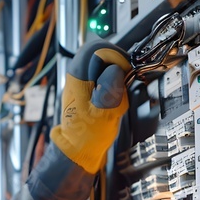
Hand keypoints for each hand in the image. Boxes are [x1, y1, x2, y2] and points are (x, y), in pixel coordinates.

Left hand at [50, 41, 132, 173]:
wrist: (77, 151)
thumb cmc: (88, 136)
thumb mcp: (105, 112)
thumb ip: (111, 88)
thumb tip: (116, 69)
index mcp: (77, 78)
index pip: (96, 48)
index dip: (114, 56)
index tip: (124, 71)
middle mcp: (75, 77)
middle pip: (98, 54)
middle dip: (115, 66)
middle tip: (123, 83)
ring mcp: (79, 84)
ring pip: (100, 66)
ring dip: (113, 76)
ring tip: (116, 95)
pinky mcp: (85, 91)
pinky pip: (100, 78)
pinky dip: (110, 85)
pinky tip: (111, 100)